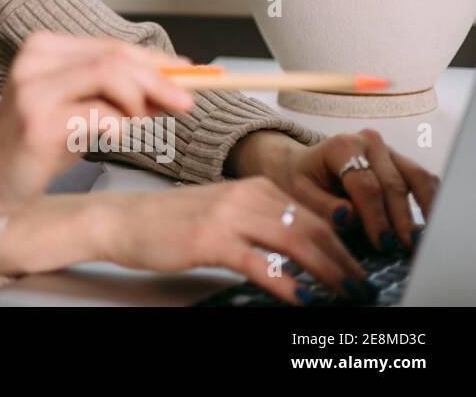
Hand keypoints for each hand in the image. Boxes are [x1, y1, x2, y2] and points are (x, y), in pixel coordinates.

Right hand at [0, 31, 195, 213]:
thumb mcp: (80, 109)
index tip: (192, 75)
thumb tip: (174, 86)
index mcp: (43, 47)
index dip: (157, 61)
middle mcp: (35, 59)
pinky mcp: (38, 121)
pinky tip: (115, 139)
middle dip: (161, 79)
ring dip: (140, 102)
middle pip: (115, 57)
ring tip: (140, 124)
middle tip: (186, 102)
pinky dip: (120, 127)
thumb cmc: (34, 143)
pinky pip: (99, 114)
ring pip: (110, 76)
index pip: (113, 46)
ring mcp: (34, 88)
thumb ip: (117, 94)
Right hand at [89, 178, 372, 304]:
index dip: (343, 245)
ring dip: (328, 272)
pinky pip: (260, 263)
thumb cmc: (166, 221)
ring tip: (345, 294)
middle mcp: (245, 195)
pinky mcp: (211, 239)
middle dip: (345, 261)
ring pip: (296, 242)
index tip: (358, 268)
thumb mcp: (221, 212)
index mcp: (251, 186)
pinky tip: (301, 297)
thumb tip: (302, 250)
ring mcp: (228, 216)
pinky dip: (287, 283)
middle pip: (313, 227)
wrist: (121, 219)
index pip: (313, 215)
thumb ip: (259, 222)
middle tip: (363, 286)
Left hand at [252, 129, 440, 252]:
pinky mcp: (400, 159)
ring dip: (424, 208)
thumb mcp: (299, 192)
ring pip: (415, 177)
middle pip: (392, 184)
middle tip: (405, 246)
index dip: (375, 216)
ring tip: (424, 237)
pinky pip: (422, 177)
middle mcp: (369, 141)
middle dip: (399, 218)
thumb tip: (349, 215)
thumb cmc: (302, 179)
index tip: (380, 242)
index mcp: (342, 145)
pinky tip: (431, 219)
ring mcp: (388, 149)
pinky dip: (430, 197)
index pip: (365, 185)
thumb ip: (322, 205)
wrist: (304, 163)